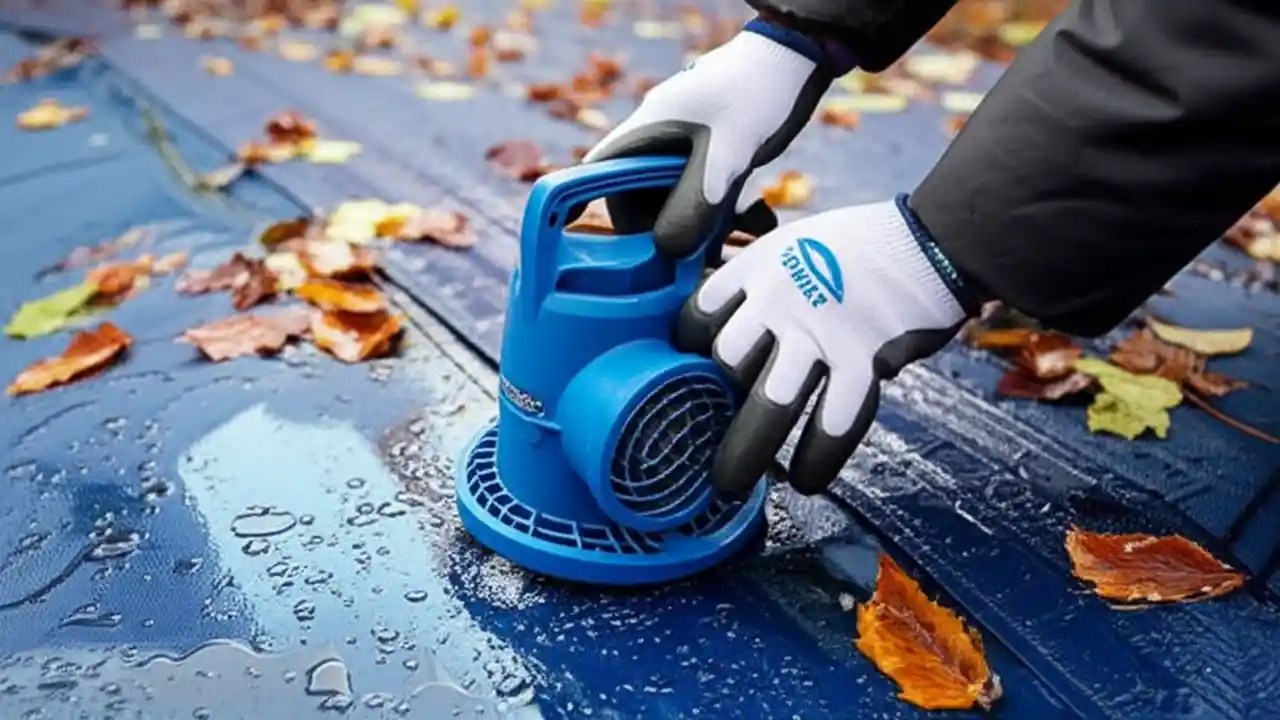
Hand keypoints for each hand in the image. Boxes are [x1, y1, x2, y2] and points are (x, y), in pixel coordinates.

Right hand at [583, 19, 834, 256]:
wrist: (798, 59)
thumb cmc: (758, 93)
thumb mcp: (729, 154)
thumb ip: (695, 203)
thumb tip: (667, 250)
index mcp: (648, 128)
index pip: (601, 172)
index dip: (592, 205)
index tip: (607, 241)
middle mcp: (659, 136)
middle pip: (638, 194)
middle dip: (660, 227)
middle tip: (689, 255)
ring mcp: (685, 144)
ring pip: (674, 196)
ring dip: (697, 223)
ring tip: (728, 242)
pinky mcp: (712, 151)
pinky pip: (703, 190)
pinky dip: (721, 210)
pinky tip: (753, 223)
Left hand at [677, 198, 971, 494]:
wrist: (928, 241)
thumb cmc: (857, 249)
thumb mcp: (791, 247)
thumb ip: (758, 288)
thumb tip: (726, 334)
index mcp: (757, 266)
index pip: (698, 315)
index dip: (687, 355)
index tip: (688, 381)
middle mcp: (781, 297)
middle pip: (725, 361)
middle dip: (708, 408)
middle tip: (697, 444)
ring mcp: (822, 329)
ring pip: (770, 400)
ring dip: (747, 450)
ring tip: (730, 484)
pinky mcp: (864, 357)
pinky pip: (834, 420)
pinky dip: (819, 459)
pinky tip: (807, 482)